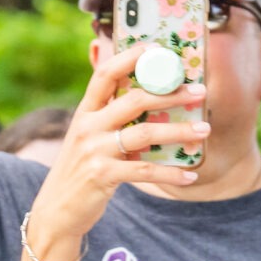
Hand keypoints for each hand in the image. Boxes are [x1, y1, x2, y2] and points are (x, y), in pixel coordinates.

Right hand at [23, 44, 210, 260]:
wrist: (55, 212)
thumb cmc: (80, 171)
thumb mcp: (87, 139)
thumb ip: (109, 119)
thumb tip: (149, 100)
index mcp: (85, 112)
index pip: (105, 73)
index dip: (131, 57)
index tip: (158, 48)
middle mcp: (87, 127)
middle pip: (134, 99)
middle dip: (171, 94)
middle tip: (199, 92)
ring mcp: (94, 151)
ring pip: (145, 133)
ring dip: (179, 131)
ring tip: (204, 130)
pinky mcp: (102, 176)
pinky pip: (144, 170)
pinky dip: (170, 173)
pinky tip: (189, 175)